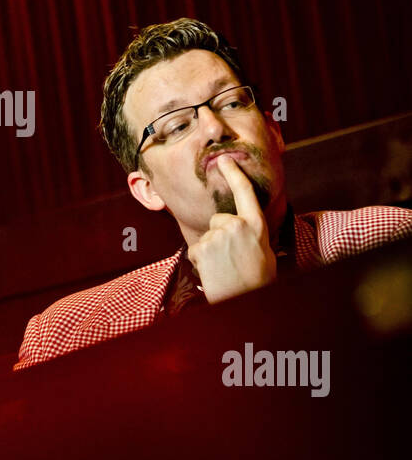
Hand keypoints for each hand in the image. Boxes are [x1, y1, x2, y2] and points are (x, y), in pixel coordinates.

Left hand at [188, 154, 276, 303]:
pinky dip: (201, 261)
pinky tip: (213, 272)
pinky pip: (196, 250)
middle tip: (232, 257)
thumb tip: (241, 227)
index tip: (224, 159)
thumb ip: (250, 233)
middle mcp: (237, 225)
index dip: (234, 173)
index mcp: (256, 225)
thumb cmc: (257, 280)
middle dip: (220, 235)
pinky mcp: (202, 247)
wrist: (245, 300)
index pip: (244, 192)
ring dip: (211, 251)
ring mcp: (218, 235)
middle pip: (219, 219)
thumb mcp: (263, 250)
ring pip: (207, 236)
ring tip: (224, 267)